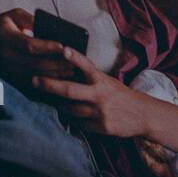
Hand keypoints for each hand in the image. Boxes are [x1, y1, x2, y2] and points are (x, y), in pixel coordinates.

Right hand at [0, 8, 74, 86]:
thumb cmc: (1, 25)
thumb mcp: (14, 15)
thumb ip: (31, 20)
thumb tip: (50, 28)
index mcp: (6, 38)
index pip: (30, 45)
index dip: (48, 47)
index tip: (64, 46)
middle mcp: (5, 56)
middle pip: (34, 64)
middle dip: (56, 64)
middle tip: (74, 62)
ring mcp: (6, 70)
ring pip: (33, 76)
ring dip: (53, 75)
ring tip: (70, 71)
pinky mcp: (8, 78)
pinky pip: (29, 83)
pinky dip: (45, 82)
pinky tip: (58, 79)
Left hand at [33, 47, 149, 138]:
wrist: (143, 114)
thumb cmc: (121, 97)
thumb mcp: (108, 83)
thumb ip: (90, 80)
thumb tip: (67, 76)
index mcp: (102, 81)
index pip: (87, 66)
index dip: (75, 58)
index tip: (64, 50)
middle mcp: (100, 94)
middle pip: (70, 90)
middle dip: (50, 85)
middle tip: (34, 80)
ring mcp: (99, 112)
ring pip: (69, 110)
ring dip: (60, 107)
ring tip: (55, 103)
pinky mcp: (100, 126)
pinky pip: (77, 123)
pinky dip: (72, 120)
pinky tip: (72, 117)